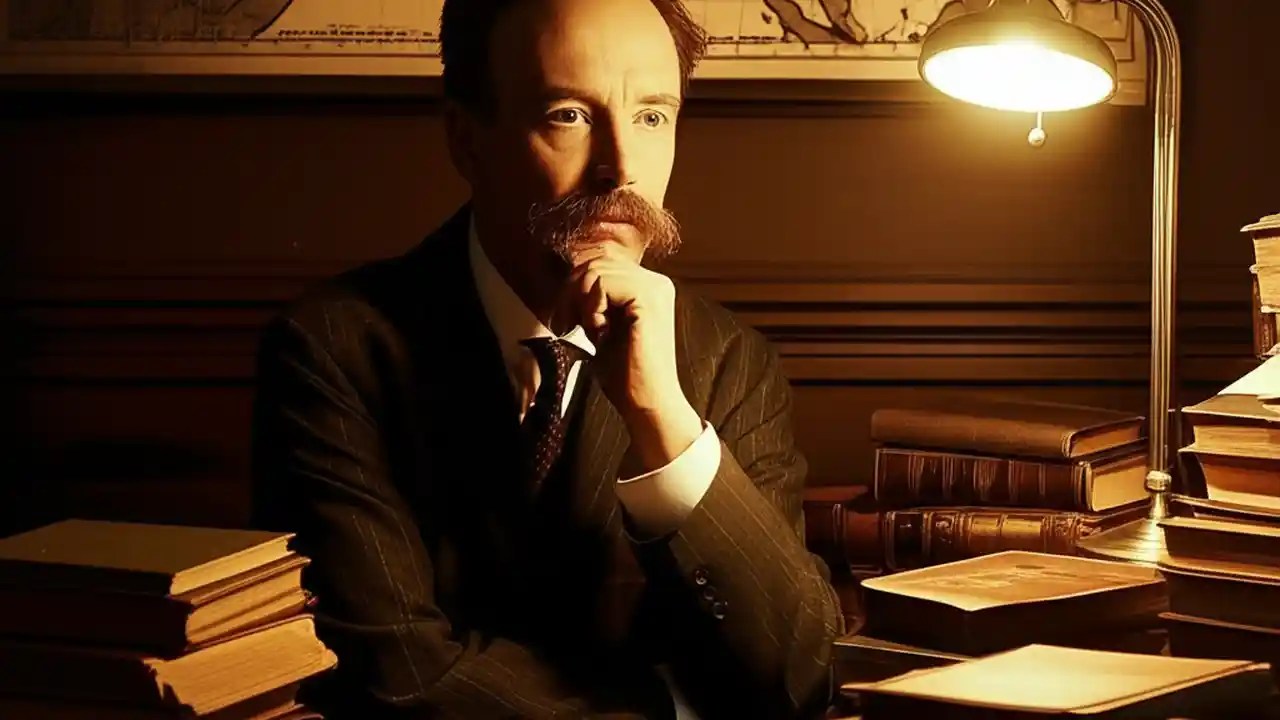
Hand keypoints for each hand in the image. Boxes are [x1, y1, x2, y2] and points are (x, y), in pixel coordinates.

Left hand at [564, 240, 701, 468]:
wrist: (647, 402)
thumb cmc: (626, 374)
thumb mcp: (603, 326)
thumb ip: (594, 301)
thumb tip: (570, 280)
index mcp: (649, 287)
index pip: (601, 264)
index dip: (575, 288)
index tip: (566, 321)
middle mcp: (656, 282)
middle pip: (596, 262)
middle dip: (571, 293)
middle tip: (566, 325)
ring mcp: (655, 288)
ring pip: (597, 269)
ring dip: (580, 301)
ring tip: (586, 329)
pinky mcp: (648, 299)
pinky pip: (603, 283)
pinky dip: (591, 307)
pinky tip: (599, 331)